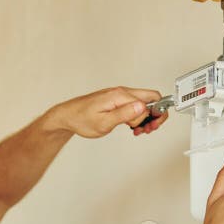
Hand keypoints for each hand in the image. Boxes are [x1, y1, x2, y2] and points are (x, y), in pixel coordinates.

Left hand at [51, 87, 168, 138]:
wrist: (68, 116)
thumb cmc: (82, 119)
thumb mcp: (104, 122)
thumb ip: (124, 114)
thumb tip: (142, 108)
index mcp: (120, 96)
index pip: (149, 102)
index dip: (151, 117)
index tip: (145, 128)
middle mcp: (122, 92)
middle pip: (151, 98)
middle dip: (155, 115)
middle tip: (148, 129)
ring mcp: (120, 96)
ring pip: (145, 103)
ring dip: (147, 117)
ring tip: (139, 130)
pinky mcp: (117, 100)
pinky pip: (135, 106)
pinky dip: (138, 117)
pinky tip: (132, 127)